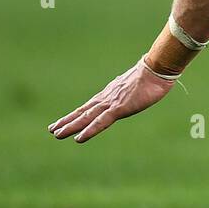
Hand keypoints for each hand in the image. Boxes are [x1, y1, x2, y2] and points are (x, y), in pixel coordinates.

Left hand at [48, 59, 175, 142]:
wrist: (156, 69)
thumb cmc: (151, 75)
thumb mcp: (137, 85)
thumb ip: (131, 90)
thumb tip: (134, 89)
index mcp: (110, 94)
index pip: (89, 106)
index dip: (76, 114)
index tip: (65, 120)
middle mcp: (106, 98)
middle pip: (83, 112)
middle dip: (68, 121)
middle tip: (52, 129)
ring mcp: (111, 103)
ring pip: (86, 117)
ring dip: (71, 126)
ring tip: (57, 134)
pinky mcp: (118, 108)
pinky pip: (100, 122)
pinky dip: (88, 130)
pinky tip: (78, 138)